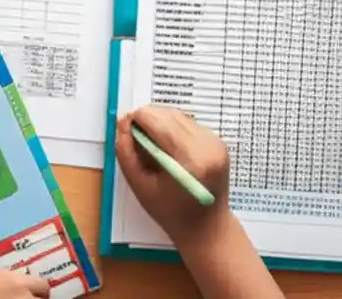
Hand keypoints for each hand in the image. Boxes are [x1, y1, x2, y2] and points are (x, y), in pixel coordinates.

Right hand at [114, 105, 230, 241]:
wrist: (207, 228)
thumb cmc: (170, 212)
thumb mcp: (139, 186)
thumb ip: (126, 152)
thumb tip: (122, 122)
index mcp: (190, 159)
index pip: (157, 120)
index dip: (136, 120)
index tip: (126, 133)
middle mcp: (207, 145)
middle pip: (167, 114)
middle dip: (147, 120)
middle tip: (136, 141)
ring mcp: (216, 142)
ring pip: (178, 115)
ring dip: (160, 123)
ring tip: (152, 146)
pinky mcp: (218, 142)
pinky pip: (189, 123)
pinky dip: (173, 129)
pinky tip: (168, 148)